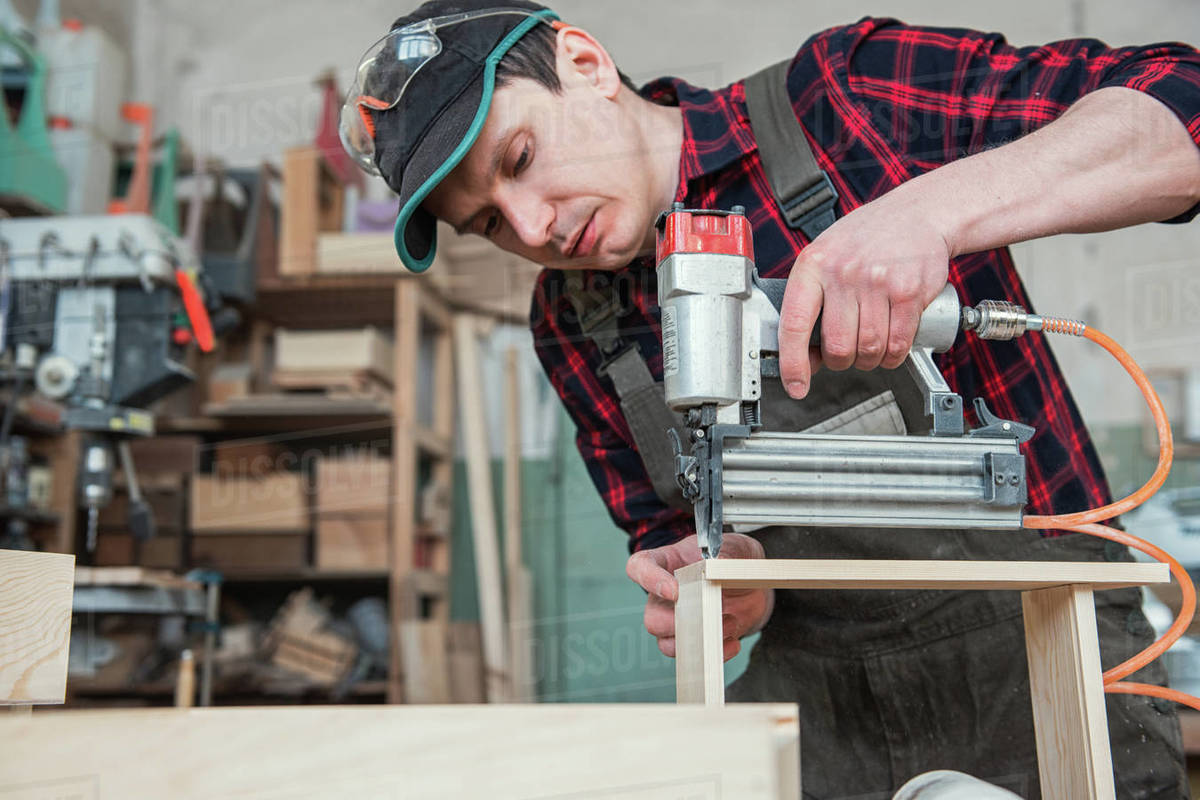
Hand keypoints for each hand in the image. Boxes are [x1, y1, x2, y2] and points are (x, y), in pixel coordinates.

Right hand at [625, 533, 773, 661]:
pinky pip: (694, 656)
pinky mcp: (695, 640)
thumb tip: (720, 563)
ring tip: (730, 622)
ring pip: (667, 643)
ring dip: (700, 639)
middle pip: (652, 618)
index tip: (674, 591)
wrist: (752, 586)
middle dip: (680, 623)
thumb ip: (727, 553)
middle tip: (708, 612)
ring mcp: (678, 621)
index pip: (640, 567)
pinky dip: (716, 652)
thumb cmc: (734, 560)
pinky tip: (734, 641)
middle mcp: (664, 595)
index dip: (649, 580)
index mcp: (667, 562)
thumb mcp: (735, 548)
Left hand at [778, 190, 951, 397]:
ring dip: (870, 360)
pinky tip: (892, 347)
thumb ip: (811, 300)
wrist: (919, 213)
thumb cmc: (867, 238)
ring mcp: (877, 282)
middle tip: (847, 354)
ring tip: (871, 345)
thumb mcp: (826, 256)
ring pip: (868, 349)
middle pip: (837, 346)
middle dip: (842, 361)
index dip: (792, 363)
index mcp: (813, 265)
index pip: (793, 324)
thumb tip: (804, 355)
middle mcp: (843, 273)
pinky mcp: (909, 292)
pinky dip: (894, 356)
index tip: (795, 385)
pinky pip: (898, 344)